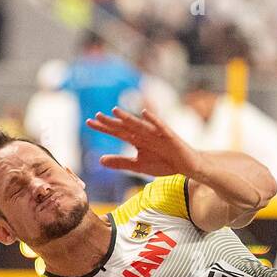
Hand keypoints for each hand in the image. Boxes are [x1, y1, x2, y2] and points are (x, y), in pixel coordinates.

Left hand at [86, 107, 201, 177]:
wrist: (187, 166)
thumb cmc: (164, 163)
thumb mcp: (139, 165)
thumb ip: (120, 162)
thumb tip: (99, 160)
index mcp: (136, 140)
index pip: (117, 132)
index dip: (104, 128)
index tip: (88, 123)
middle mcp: (144, 133)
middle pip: (125, 126)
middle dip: (111, 122)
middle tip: (96, 116)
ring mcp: (156, 133)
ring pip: (139, 125)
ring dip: (128, 118)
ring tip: (115, 111)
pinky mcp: (169, 135)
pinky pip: (160, 126)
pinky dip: (153, 120)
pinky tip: (145, 113)